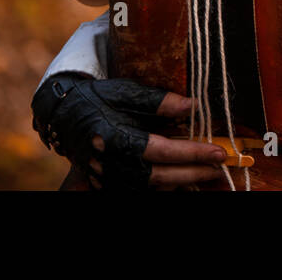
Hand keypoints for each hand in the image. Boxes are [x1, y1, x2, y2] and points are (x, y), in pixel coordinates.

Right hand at [32, 72, 226, 189]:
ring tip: (208, 174)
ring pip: (151, 188)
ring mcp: (108, 178)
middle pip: (159, 176)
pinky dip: (165, 186)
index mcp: (114, 138)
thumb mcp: (125, 92)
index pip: (161, 150)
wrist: (62, 115)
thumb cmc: (97, 99)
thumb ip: (158, 101)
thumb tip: (192, 106)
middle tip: (219, 166)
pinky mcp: (108, 184)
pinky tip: (184, 179)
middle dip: (193, 172)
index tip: (217, 151)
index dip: (192, 152)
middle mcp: (110, 164)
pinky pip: (141, 189)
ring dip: (182, 182)